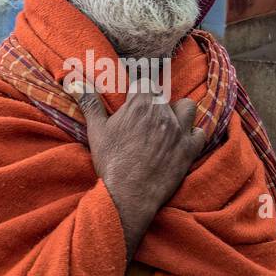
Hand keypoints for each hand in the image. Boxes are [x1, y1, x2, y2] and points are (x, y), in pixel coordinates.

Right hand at [75, 81, 205, 262]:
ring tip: (169, 124)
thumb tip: (75, 82)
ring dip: (180, 113)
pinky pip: (200, 133)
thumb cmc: (111, 162)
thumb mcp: (96, 130)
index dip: (140, 91)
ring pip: (187, 108)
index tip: (135, 99)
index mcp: (141, 104)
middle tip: (145, 120)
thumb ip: (90, 103)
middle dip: (156, 104)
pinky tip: (183, 141)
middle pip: (165, 96)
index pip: (145, 84)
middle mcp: (163, 113)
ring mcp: (179, 131)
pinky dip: (193, 135)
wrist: (129, 194)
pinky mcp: (189, 150)